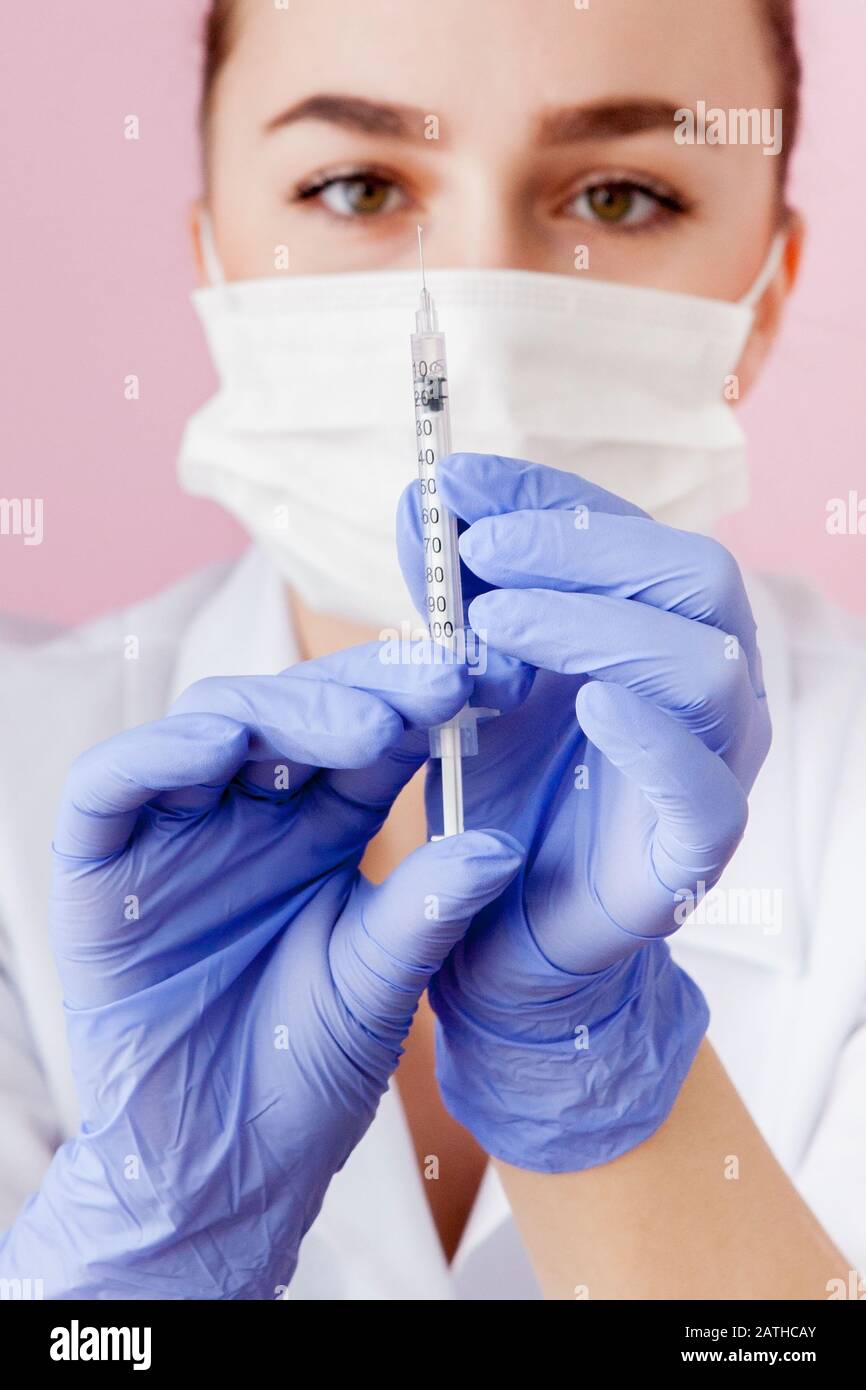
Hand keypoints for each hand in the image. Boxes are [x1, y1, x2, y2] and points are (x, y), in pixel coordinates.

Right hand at [0, 643, 522, 1296]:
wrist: (221, 1167)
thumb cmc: (303, 1070)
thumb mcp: (380, 981)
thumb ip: (428, 908)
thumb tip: (502, 843)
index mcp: (321, 826)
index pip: (365, 734)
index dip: (414, 700)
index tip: (477, 681)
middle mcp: (247, 813)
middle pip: (292, 712)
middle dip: (361, 693)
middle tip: (431, 691)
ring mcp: (173, 833)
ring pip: (210, 726)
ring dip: (282, 711)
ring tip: (360, 728)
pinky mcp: (100, 871)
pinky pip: (110, 787)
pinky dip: (155, 755)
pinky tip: (219, 745)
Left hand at [398, 453, 769, 1170]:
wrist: (501, 924)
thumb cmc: (496, 791)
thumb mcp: (464, 680)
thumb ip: (452, 600)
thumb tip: (423, 505)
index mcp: (656, 633)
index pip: (630, 533)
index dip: (547, 497)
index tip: (456, 486)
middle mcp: (704, 686)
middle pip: (694, 576)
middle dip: (582, 549)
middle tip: (481, 553)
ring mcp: (713, 764)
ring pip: (706, 664)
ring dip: (598, 626)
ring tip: (496, 626)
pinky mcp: (696, 850)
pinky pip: (704, 787)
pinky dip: (653, 739)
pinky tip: (592, 707)